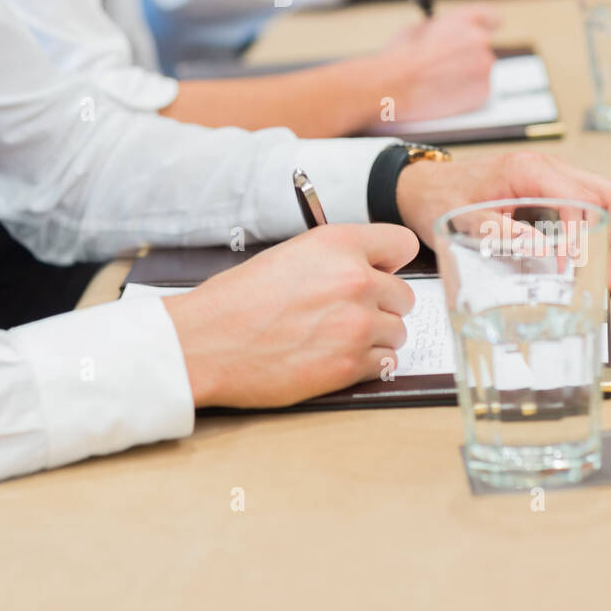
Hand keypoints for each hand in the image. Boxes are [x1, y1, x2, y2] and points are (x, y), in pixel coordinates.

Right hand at [163, 223, 417, 407]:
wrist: (206, 342)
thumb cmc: (237, 300)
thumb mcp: (290, 256)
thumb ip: (337, 258)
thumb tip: (371, 268)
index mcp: (338, 244)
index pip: (403, 244)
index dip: (391, 261)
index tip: (382, 271)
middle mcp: (355, 281)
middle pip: (404, 296)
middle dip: (381, 305)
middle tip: (347, 313)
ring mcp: (356, 325)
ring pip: (397, 332)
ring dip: (375, 337)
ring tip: (335, 338)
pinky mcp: (349, 366)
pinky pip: (385, 364)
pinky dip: (366, 364)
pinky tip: (334, 357)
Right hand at [373, 7, 499, 122]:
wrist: (394, 85)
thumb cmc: (399, 59)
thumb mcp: (417, 29)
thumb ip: (440, 29)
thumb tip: (442, 35)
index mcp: (463, 20)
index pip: (490, 17)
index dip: (487, 26)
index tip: (487, 31)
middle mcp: (479, 39)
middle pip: (483, 48)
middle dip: (468, 58)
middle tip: (447, 68)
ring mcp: (484, 66)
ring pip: (481, 72)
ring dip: (467, 77)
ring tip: (439, 83)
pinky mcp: (484, 91)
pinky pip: (479, 92)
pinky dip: (467, 96)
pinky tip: (445, 95)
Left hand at [394, 150, 610, 293]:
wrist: (421, 186)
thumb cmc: (439, 198)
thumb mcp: (464, 222)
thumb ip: (502, 234)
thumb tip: (544, 252)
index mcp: (528, 170)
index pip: (582, 199)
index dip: (589, 238)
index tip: (579, 270)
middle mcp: (547, 168)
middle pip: (610, 193)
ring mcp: (552, 177)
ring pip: (607, 198)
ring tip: (610, 275)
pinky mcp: (550, 191)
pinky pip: (591, 207)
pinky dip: (601, 234)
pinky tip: (592, 263)